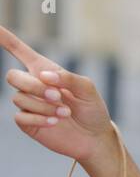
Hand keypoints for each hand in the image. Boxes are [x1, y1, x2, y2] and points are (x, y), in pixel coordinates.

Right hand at [1, 24, 113, 163]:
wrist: (93, 137)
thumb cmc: (92, 109)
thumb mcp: (87, 89)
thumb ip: (67, 78)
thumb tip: (43, 75)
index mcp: (46, 71)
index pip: (19, 51)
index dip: (5, 39)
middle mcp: (33, 85)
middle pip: (12, 76)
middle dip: (35, 86)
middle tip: (59, 96)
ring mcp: (28, 104)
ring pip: (19, 98)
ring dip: (44, 105)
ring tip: (65, 112)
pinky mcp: (27, 121)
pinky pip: (20, 115)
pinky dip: (39, 118)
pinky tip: (55, 121)